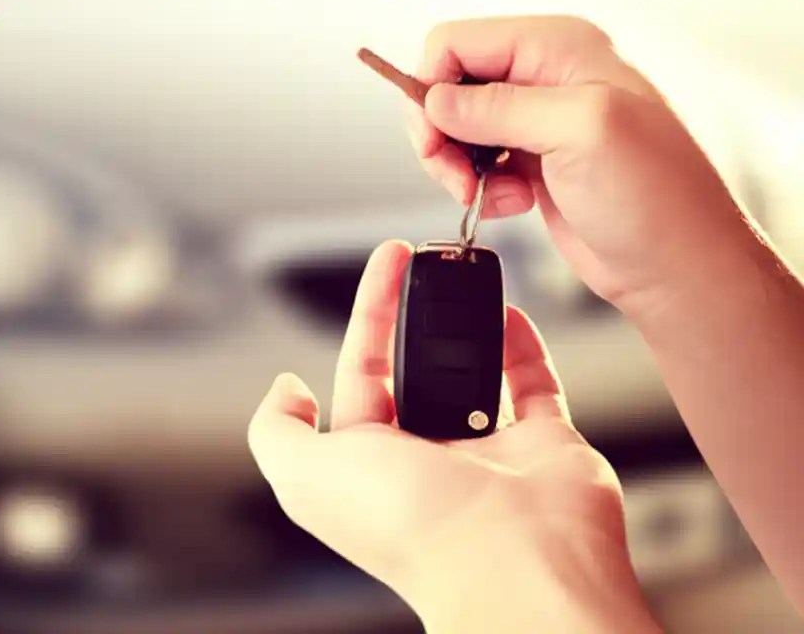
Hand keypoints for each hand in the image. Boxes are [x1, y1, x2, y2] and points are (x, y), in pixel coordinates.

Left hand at [248, 241, 660, 632]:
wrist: (514, 562)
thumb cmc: (409, 524)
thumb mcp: (303, 473)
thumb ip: (277, 428)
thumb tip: (288, 388)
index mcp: (368, 466)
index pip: (361, 375)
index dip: (370, 316)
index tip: (388, 260)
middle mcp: (427, 460)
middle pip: (417, 369)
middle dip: (418, 317)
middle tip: (429, 261)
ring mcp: (488, 453)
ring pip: (476, 372)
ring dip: (470, 325)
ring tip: (467, 278)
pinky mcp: (546, 447)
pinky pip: (535, 386)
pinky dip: (524, 347)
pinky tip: (509, 311)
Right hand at [406, 15, 754, 311]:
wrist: (675, 263)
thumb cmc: (654, 196)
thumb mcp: (578, 133)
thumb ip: (500, 108)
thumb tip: (435, 100)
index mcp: (558, 47)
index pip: (454, 42)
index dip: (431, 88)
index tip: (433, 139)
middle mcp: (544, 74)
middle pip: (447, 85)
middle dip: (440, 134)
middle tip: (456, 176)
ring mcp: (537, 118)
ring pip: (454, 126)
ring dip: (456, 165)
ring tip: (487, 195)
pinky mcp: (531, 158)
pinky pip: (473, 160)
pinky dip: (477, 186)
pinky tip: (510, 203)